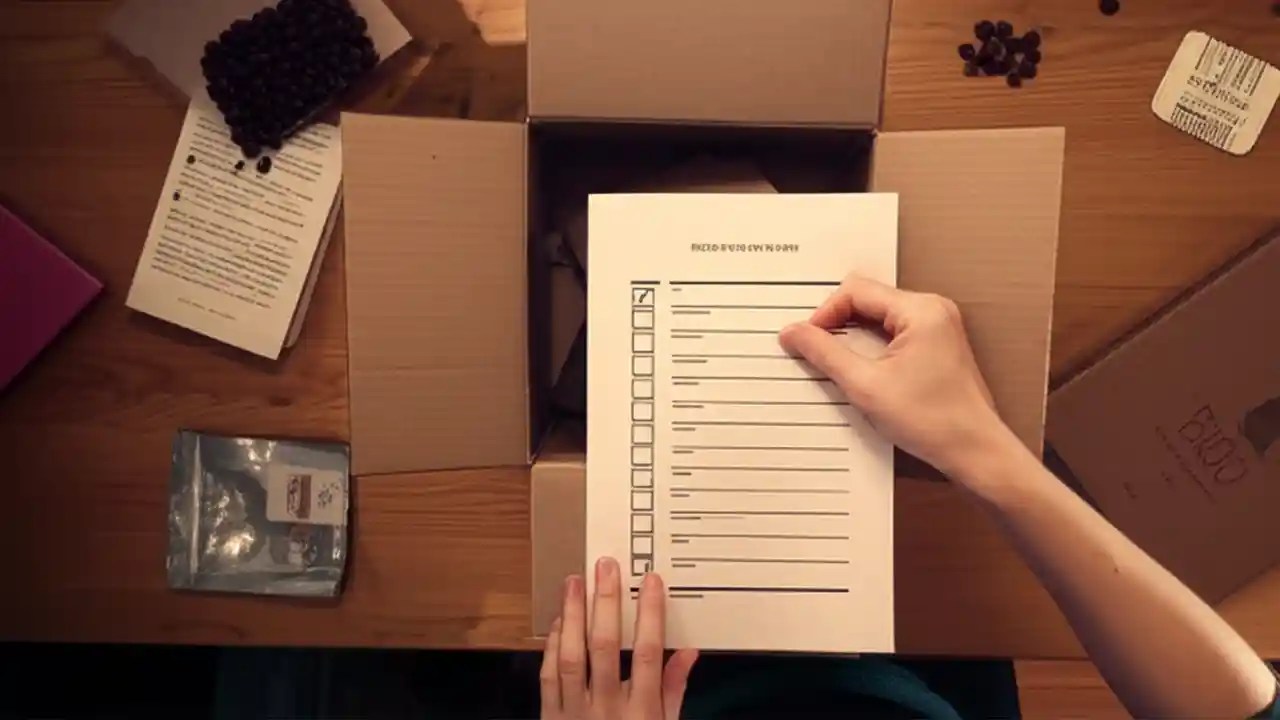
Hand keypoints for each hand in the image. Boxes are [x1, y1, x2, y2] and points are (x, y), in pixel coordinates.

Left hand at [541, 557, 698, 718]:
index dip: (651, 616)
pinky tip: (559, 621)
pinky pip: (550, 677)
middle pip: (606, 648)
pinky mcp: (552, 719)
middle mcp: (608, 711)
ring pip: (572, 657)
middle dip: (606, 604)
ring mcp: (576, 715)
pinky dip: (554, 646)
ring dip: (572, 616)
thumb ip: (674, 693)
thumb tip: (690, 653)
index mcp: (642, 714)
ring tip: (575, 581)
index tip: (653, 583)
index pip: (650, 655)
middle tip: (606, 567)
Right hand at [779, 274, 1015, 481]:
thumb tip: (794, 333)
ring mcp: (936, 326)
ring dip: (853, 338)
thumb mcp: (866, 386)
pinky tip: (862, 373)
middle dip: (837, 324)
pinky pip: (892, 332)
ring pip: (878, 317)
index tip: (806, 340)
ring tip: (839, 366)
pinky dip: (871, 348)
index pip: (856, 291)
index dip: (824, 314)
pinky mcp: (935, 344)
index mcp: (920, 310)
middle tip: (817, 352)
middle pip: (867, 300)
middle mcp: (932, 310)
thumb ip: (825, 354)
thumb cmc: (933, 421)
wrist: (974, 451)